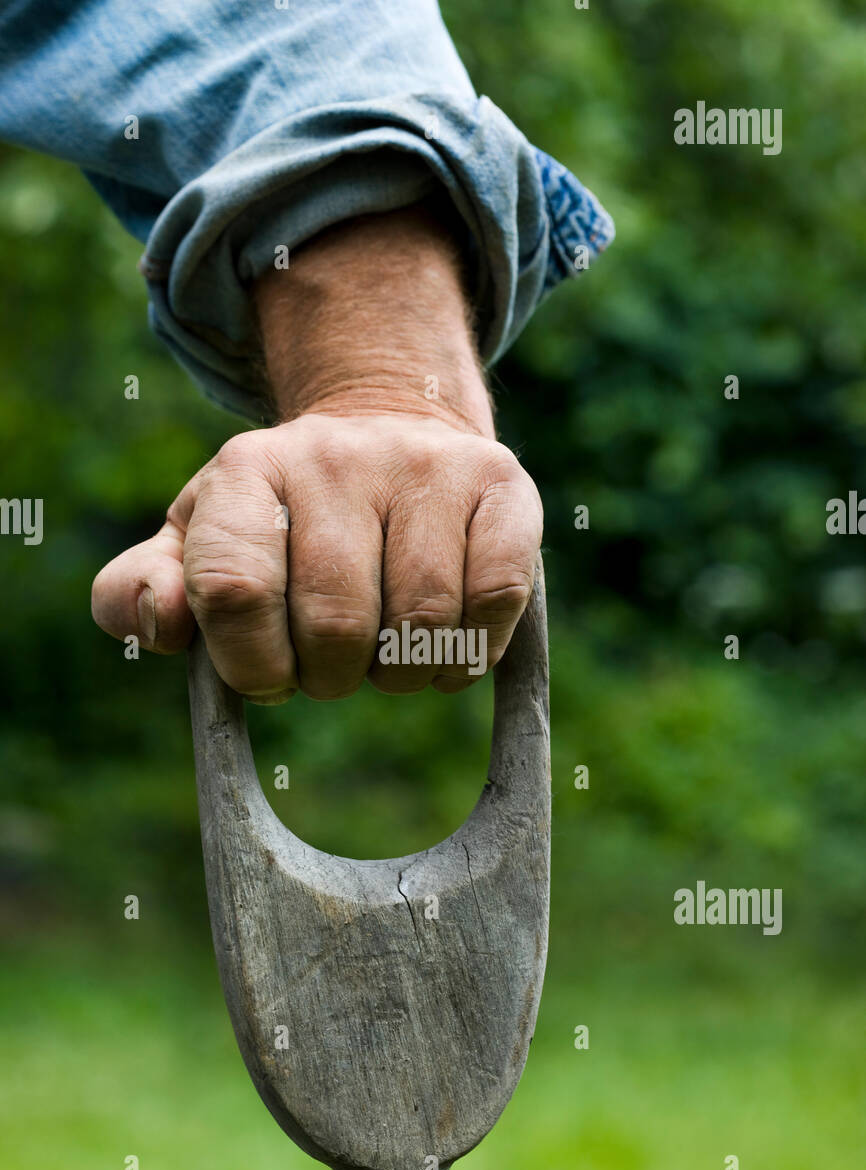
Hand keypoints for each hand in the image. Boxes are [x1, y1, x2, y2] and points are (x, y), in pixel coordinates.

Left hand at [91, 409, 540, 700]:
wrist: (389, 427)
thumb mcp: (197, 544)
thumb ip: (142, 591)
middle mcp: (334, 454)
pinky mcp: (502, 484)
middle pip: (336, 623)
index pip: (235, 590)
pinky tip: (447, 639)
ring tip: (388, 650)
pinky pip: (493, 602)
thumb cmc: (282, 520)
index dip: (252, 663)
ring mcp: (425, 464)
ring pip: (421, 624)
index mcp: (245, 472)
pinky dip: (468, 651)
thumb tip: (157, 624)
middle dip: (331, 675)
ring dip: (402, 672)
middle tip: (332, 663)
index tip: (268, 676)